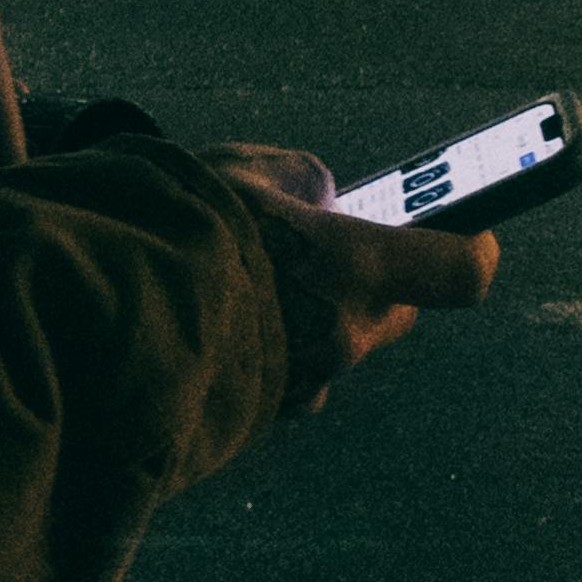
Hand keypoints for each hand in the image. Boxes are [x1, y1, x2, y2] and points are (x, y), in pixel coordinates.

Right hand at [207, 143, 496, 414]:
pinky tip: (235, 324)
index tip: (471, 235)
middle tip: (335, 253)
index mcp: (354, 266)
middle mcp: (345, 331)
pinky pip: (298, 380)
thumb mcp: (245, 172)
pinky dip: (278, 354)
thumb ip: (303, 182)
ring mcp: (309, 378)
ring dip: (319, 320)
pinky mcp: (270, 409)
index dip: (473, 250)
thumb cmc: (178, 224)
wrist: (108, 304)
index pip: (463, 272)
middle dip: (376, 284)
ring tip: (262, 284)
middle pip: (399, 313)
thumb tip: (322, 196)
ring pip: (343, 347)